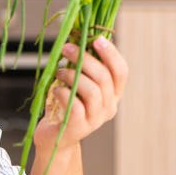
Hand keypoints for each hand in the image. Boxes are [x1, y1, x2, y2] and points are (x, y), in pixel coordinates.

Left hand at [33, 36, 127, 150]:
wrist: (53, 137)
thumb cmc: (64, 106)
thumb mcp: (76, 84)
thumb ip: (82, 67)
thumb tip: (78, 38)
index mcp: (112, 94)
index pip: (121, 71)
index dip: (111, 53)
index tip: (96, 38)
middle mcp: (109, 107)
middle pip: (104, 78)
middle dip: (84, 58)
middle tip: (66, 48)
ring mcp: (95, 119)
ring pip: (91, 91)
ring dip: (72, 75)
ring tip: (59, 72)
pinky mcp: (79, 128)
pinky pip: (74, 105)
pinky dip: (62, 92)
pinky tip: (55, 90)